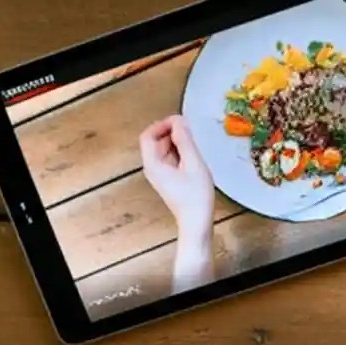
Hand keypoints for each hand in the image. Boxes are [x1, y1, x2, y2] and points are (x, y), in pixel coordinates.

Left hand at [140, 115, 215, 236]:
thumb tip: (179, 121)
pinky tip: (194, 158)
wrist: (196, 223)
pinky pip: (171, 160)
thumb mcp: (194, 164)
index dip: (163, 124)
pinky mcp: (169, 180)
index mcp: (153, 163)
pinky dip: (181, 154)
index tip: (181, 122)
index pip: (149, 135)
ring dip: (178, 143)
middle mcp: (152, 168)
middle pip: (156, 141)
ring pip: (164, 150)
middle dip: (172, 132)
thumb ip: (185, 141)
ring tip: (195, 145)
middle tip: (191, 131)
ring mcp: (160, 175)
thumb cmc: (196, 197)